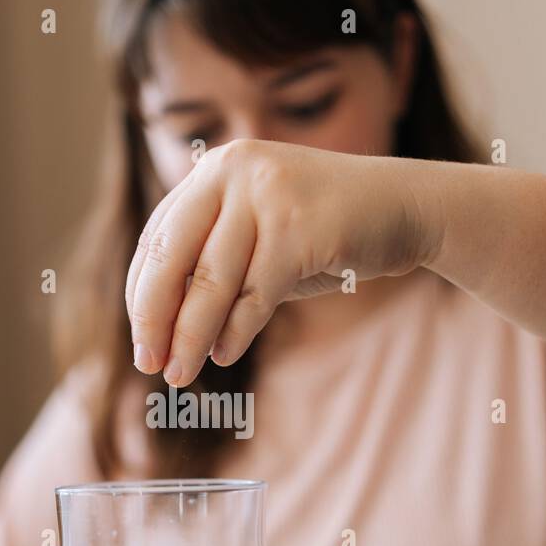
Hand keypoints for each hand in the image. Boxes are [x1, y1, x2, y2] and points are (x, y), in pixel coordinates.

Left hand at [125, 139, 441, 386]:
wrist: (405, 207)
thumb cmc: (326, 232)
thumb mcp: (259, 239)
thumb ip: (214, 266)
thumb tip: (161, 327)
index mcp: (215, 171)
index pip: (156, 239)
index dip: (141, 294)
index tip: (140, 340)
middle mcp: (232, 171)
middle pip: (171, 257)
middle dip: (153, 318)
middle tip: (148, 363)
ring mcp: (265, 195)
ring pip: (210, 281)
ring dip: (191, 337)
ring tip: (181, 375)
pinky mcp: (298, 226)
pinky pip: (254, 293)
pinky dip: (235, 331)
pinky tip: (224, 356)